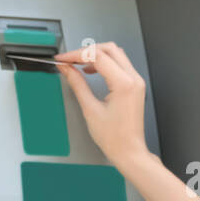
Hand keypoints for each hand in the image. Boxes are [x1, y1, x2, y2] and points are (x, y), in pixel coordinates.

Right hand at [53, 42, 149, 169]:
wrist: (129, 151)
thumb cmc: (115, 138)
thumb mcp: (90, 109)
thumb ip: (77, 84)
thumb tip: (67, 69)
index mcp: (124, 84)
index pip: (98, 56)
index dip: (76, 54)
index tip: (63, 59)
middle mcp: (133, 79)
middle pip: (109, 49)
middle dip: (87, 51)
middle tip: (69, 59)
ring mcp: (136, 82)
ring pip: (116, 54)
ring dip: (96, 55)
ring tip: (78, 64)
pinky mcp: (135, 86)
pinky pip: (120, 65)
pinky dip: (105, 63)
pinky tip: (92, 70)